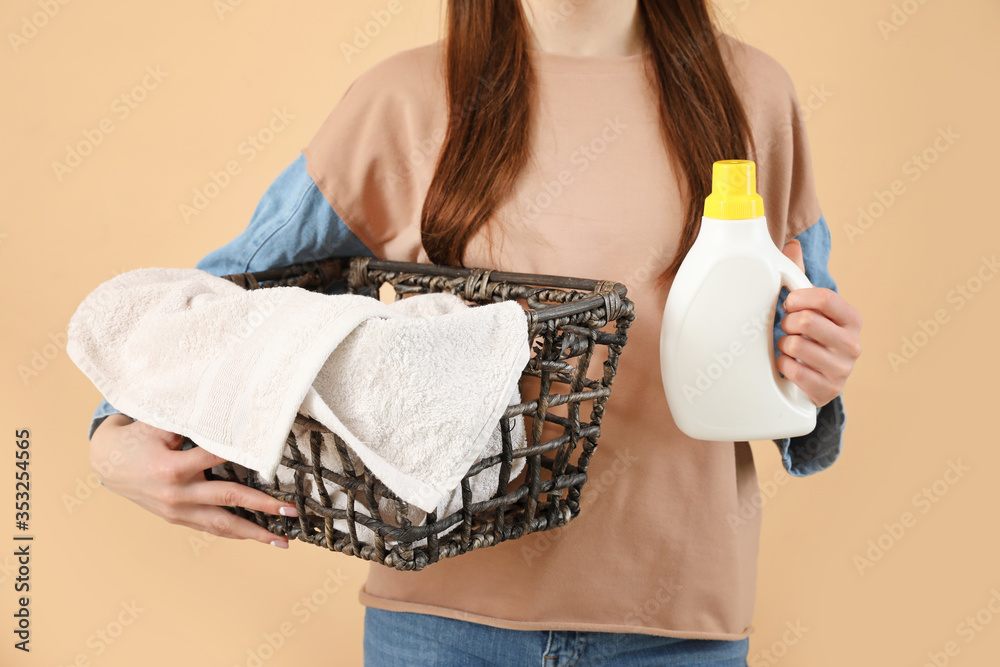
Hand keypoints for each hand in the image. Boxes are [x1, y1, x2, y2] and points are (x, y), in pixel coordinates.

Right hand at [90, 415, 297, 547]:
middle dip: (263, 507)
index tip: (275, 457)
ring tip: (282, 541)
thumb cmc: (140, 437)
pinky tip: (257, 537)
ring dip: (254, 533)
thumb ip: (193, 422)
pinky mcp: (176, 519)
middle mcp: (177, 493)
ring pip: (221, 524)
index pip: (219, 458)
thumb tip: (232, 414)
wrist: (107, 462)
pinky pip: (210, 528)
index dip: (248, 455)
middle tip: (291, 512)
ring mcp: (177, 511)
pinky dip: (234, 532)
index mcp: (172, 467)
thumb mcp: (160, 423)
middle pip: (228, 499)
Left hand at [776, 240, 862, 406]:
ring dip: (783, 346)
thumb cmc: (811, 337)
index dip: (798, 298)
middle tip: (788, 328)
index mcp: (852, 318)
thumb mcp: (808, 307)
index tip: (788, 302)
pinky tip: (789, 366)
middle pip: (806, 321)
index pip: (824, 298)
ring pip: (795, 346)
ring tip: (789, 348)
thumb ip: (800, 277)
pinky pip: (792, 370)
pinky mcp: (828, 390)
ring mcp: (843, 369)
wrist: (816, 381)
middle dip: (787, 323)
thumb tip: (793, 245)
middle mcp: (853, 344)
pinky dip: (782, 366)